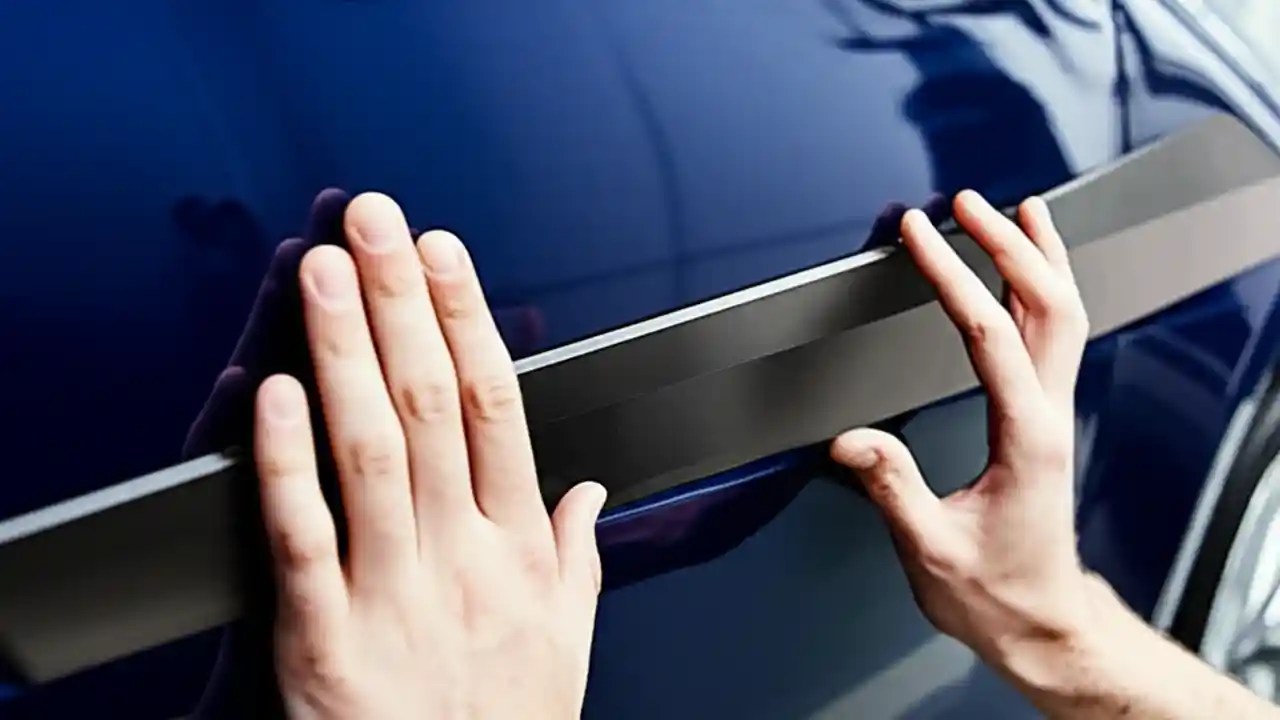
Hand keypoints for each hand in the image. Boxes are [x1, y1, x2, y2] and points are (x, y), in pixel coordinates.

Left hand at [253, 193, 605, 718]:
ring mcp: (393, 594)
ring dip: (347, 349)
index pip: (497, 408)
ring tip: (328, 270)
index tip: (443, 256)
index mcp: (519, 552)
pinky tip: (276, 390)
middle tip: (376, 222)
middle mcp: (461, 559)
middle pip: (431, 404)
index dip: (467, 321)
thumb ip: (577, 556)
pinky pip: (307, 534)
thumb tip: (585, 488)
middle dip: (403, 301)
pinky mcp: (323, 639)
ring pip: (371, 449)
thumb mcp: (567, 645)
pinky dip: (287, 459)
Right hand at [831, 191, 1095, 680]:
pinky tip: (1029, 274)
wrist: (1041, 621)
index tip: (920, 235)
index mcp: (1024, 437)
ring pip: (1062, 313)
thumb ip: (891, 489)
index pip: (987, 333)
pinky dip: (1044, 290)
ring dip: (1038, 256)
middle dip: (1006, 243)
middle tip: (964, 203)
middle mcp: (1048, 416)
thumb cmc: (994, 593)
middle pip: (1045, 304)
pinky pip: (1056, 337)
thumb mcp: (930, 550)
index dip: (951, 276)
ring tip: (1015, 209)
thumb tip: (850, 440)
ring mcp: (1054, 415)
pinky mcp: (1045, 421)